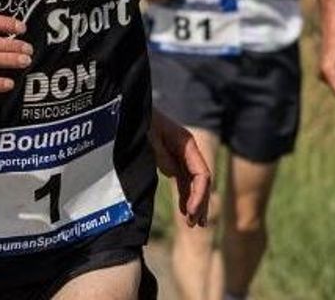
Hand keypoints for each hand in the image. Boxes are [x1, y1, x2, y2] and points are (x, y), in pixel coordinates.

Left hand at [149, 108, 210, 226]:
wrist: (132, 110)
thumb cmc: (141, 121)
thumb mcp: (148, 136)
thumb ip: (161, 154)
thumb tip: (173, 173)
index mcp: (186, 143)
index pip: (202, 173)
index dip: (200, 195)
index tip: (192, 212)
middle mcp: (188, 150)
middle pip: (201, 181)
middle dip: (200, 203)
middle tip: (195, 224)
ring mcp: (181, 156)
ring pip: (193, 183)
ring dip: (195, 202)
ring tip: (193, 223)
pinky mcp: (172, 160)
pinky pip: (183, 181)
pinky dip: (185, 196)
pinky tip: (185, 211)